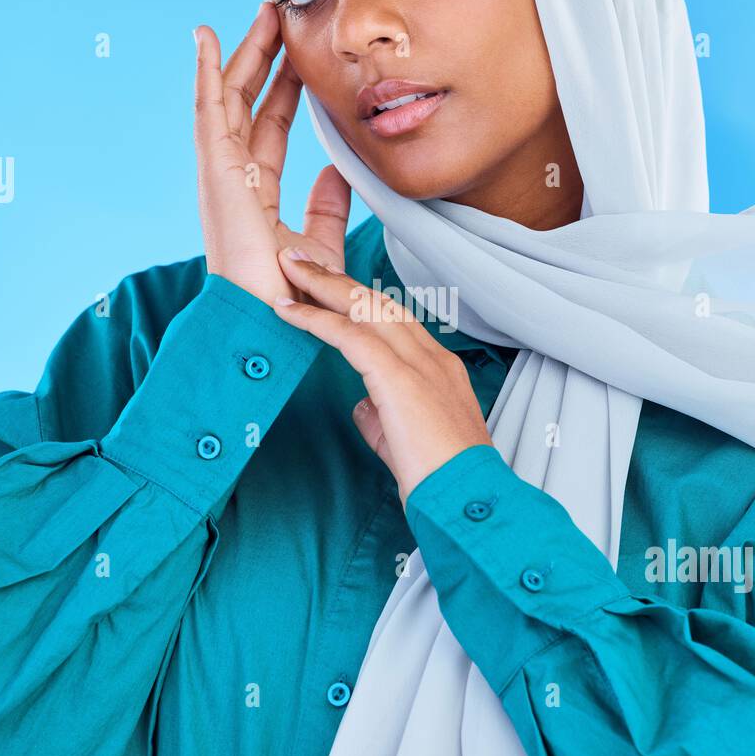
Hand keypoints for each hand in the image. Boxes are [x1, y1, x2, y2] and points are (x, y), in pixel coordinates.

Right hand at [193, 3, 350, 305]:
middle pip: (246, 103)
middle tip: (279, 16)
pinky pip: (210, 111)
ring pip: (228, 97)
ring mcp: (219, 172)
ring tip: (259, 12)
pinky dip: (205, 71)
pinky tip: (206, 37)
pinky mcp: (215, 170)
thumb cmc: (290, 294)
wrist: (269, 320)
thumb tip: (338, 169)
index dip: (284, 89)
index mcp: (254, 192)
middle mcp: (231, 177)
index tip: (299, 56)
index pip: (271, 127)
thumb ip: (327, 206)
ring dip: (242, 53)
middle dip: (263, 59)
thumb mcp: (320, 243)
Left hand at [271, 248, 493, 506]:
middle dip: (336, 278)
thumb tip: (361, 403)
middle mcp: (432, 357)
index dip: (357, 301)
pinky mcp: (399, 378)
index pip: (393, 321)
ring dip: (323, 283)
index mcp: (438, 369)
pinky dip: (315, 318)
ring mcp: (419, 363)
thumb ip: (383, 414)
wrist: (467, 500)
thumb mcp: (404, 439)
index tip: (328, 286)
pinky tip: (287, 309)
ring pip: (365, 307)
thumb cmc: (439, 481)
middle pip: (378, 302)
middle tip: (300, 255)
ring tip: (289, 264)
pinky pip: (350, 335)